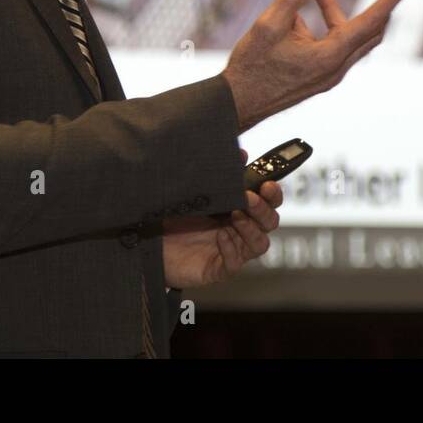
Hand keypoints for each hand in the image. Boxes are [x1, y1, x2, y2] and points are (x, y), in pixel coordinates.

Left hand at [162, 149, 283, 289]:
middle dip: (263, 210)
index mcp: (241, 210)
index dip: (273, 195)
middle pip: (269, 223)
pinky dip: (231, 249)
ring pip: (259, 244)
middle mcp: (241, 230)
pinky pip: (234, 263)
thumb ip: (221, 175)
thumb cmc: (176, 214)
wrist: (149, 240)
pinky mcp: (219, 269)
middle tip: (249, 198)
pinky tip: (220, 236)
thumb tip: (241, 153)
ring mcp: (232, 251)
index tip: (267, 185)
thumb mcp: (198, 192)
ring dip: (251, 229)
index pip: (269, 204)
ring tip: (236, 216)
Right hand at [221, 0, 407, 130]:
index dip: (387, 1)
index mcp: (330, 57)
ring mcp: (327, 75)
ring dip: (338, 12)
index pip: (370, 24)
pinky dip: (322, 25)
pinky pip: (331, 46)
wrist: (237, 105)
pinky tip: (295, 13)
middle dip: (382, 7)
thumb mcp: (268, 25)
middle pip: (370, 33)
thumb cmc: (252, 68)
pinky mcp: (316, 76)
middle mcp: (335, 68)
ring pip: (348, 39)